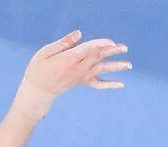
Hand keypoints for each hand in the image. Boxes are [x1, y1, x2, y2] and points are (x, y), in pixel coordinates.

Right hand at [15, 30, 130, 114]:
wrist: (37, 92)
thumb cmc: (37, 69)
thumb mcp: (45, 52)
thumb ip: (63, 43)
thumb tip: (79, 33)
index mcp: (69, 59)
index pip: (89, 50)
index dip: (101, 45)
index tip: (111, 42)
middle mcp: (78, 69)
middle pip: (98, 57)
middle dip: (112, 52)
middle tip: (124, 48)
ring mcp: (80, 77)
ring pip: (101, 70)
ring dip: (116, 67)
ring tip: (129, 65)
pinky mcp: (81, 82)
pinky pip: (98, 84)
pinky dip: (109, 85)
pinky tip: (121, 84)